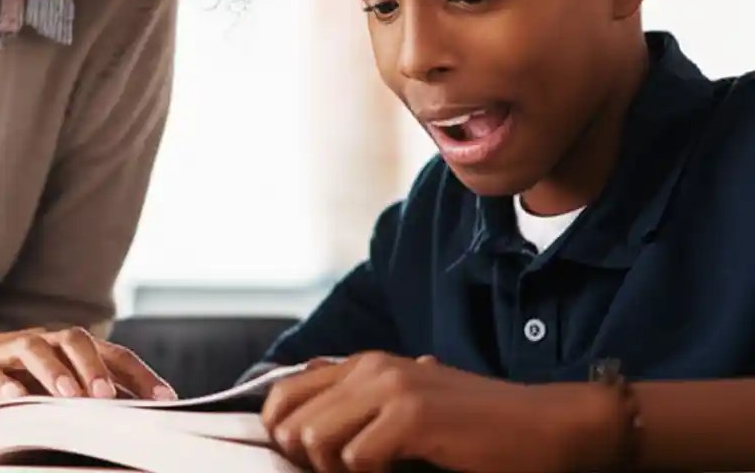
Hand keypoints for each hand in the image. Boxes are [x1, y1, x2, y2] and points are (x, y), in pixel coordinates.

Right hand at [0, 327, 177, 401]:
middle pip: (74, 340)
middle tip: (109, 397)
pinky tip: (14, 400)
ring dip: (55, 371)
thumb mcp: (52, 389)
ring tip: (71, 397)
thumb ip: (90, 398)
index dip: (140, 375)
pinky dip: (1, 384)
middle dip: (94, 367)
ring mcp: (5, 351)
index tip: (166, 399)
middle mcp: (42, 342)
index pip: (113, 355)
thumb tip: (138, 421)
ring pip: (33, 349)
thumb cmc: (11, 380)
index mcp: (69, 349)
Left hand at [262, 352, 620, 472]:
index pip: (283, 393)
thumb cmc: (474, 428)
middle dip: (307, 459)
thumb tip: (294, 433)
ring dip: (335, 469)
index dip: (283, 434)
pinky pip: (356, 458)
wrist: (544, 426)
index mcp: (362, 364)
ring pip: (313, 439)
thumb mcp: (405, 407)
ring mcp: (390, 388)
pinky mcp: (412, 415)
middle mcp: (369, 367)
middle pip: (289, 420)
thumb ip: (357, 409)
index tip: (312, 462)